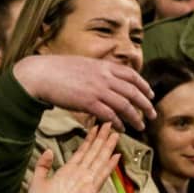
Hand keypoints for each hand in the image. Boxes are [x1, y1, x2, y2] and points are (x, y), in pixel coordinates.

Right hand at [12, 56, 155, 130]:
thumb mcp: (84, 64)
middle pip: (133, 92)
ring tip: (141, 125)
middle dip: (146, 104)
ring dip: (135, 117)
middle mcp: (104, 77)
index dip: (144, 86)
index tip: (151, 94)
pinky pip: (110, 115)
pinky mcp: (88, 102)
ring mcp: (97, 89)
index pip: (132, 75)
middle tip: (153, 114)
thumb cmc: (58, 70)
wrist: (40, 74)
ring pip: (125, 105)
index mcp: (104, 66)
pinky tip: (122, 128)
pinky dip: (119, 123)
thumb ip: (99, 71)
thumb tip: (108, 77)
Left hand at [26, 124, 119, 192]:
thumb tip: (48, 150)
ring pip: (99, 161)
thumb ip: (43, 165)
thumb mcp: (38, 181)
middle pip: (93, 153)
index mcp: (68, 172)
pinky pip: (102, 176)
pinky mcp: (90, 191)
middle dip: (101, 138)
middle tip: (109, 124)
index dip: (89, 139)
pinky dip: (109, 166)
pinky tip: (116, 156)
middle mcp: (79, 175)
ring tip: (115, 134)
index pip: (82, 152)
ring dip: (107, 148)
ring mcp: (86, 182)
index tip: (95, 127)